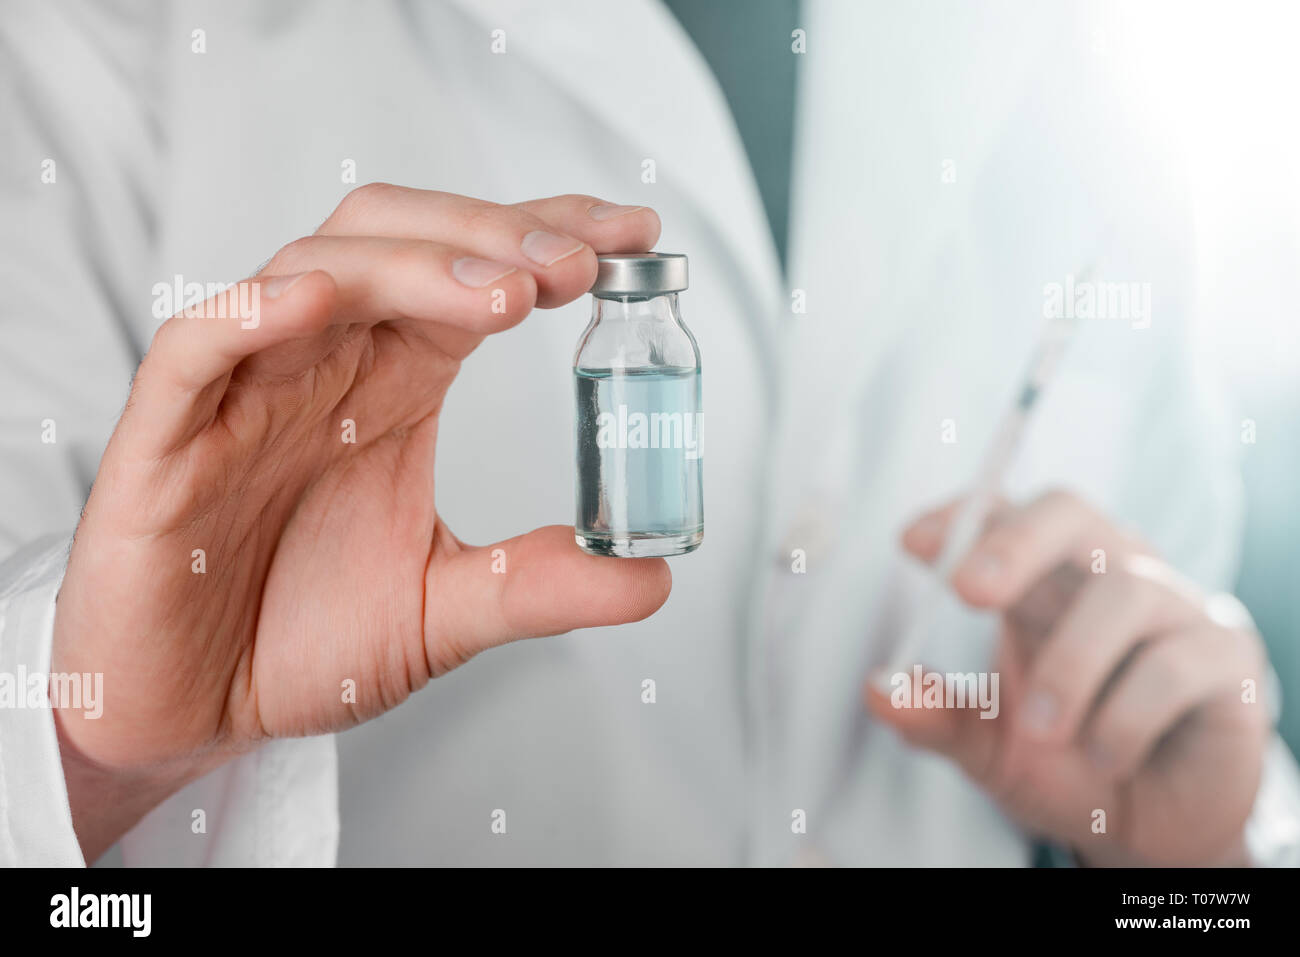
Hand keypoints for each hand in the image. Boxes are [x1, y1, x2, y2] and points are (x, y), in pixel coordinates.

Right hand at [51, 185, 671, 860]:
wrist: (191, 712)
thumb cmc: (297, 642)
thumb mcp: (444, 610)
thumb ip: (539, 583)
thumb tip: (652, 579)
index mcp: (392, 386)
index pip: (470, 273)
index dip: (543, 237)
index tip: (632, 237)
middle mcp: (324, 366)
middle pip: (400, 240)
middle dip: (492, 237)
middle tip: (577, 265)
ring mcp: (245, 392)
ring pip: (314, 272)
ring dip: (411, 264)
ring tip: (501, 291)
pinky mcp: (167, 439)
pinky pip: (195, 348)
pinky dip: (252, 314)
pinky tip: (320, 300)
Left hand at [867, 490, 1270, 865]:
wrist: (1148, 828)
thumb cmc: (1064, 765)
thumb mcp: (988, 749)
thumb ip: (938, 718)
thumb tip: (876, 691)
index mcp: (1043, 582)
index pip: (1004, 517)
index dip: (962, 518)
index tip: (912, 543)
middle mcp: (1109, 575)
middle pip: (1069, 513)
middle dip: (1015, 542)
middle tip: (967, 591)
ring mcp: (1174, 609)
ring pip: (1124, 592)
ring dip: (1070, 667)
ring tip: (1043, 730)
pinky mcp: (1225, 659)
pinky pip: (1173, 663)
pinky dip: (1124, 715)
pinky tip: (1105, 755)